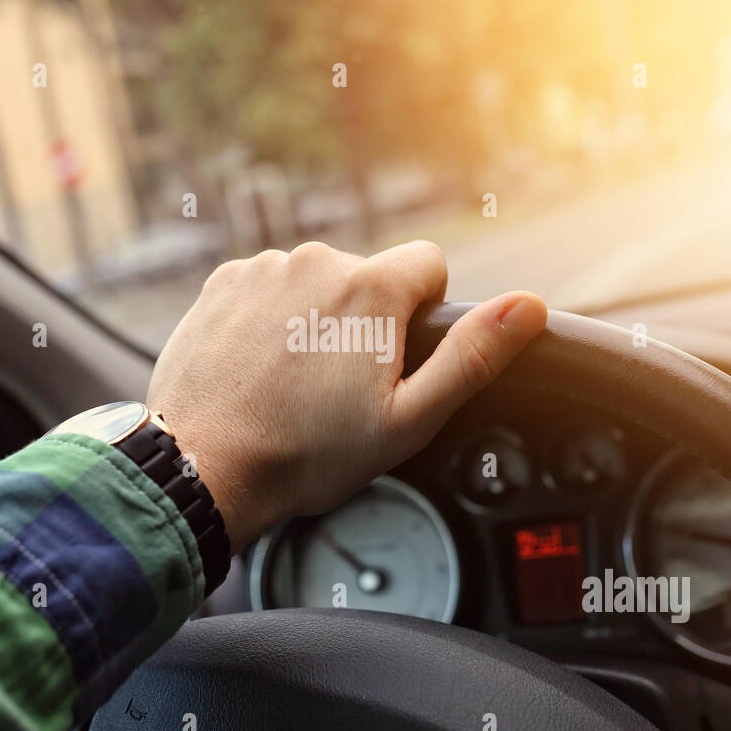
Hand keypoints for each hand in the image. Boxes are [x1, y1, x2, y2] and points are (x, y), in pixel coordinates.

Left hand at [147, 240, 547, 550]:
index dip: (424, 314)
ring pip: (315, 284)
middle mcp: (314, 262)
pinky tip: (259, 372)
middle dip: (366, 323)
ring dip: (315, 320)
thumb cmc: (306, 455)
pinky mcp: (220, 286)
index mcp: (370, 288)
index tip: (398, 359)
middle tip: (341, 389)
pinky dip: (270, 321)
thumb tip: (528, 306)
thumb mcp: (408, 419)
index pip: (429, 264)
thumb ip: (472, 357)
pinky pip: (267, 290)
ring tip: (294, 386)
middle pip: (368, 278)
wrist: (202, 468)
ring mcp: (261, 271)